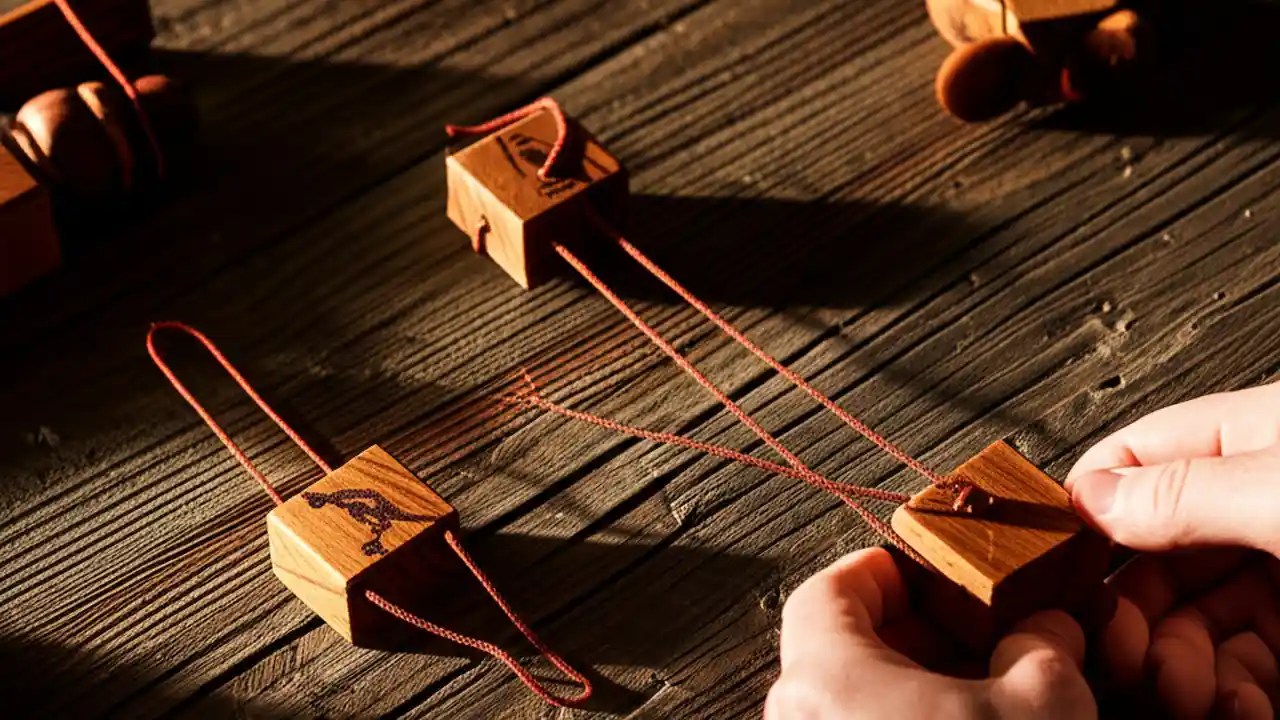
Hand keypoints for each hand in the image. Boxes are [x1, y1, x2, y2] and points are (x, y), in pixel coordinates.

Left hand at [765, 547, 1095, 718]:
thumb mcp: (1042, 706)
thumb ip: (1040, 646)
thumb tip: (1043, 629)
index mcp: (825, 676)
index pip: (829, 592)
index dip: (882, 571)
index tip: (923, 568)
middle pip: (840, 649)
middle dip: (912, 634)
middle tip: (971, 630)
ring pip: (853, 706)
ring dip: (914, 691)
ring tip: (984, 694)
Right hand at [1069, 382, 1279, 717]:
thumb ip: (1182, 493)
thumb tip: (1089, 499)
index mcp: (1248, 443)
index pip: (1134, 464)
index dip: (1089, 517)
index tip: (1063, 573)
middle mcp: (1259, 506)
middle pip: (1154, 561)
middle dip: (1130, 616)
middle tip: (1122, 650)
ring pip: (1194, 623)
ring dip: (1175, 667)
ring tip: (1184, 688)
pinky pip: (1247, 669)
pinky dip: (1230, 697)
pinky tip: (1237, 705)